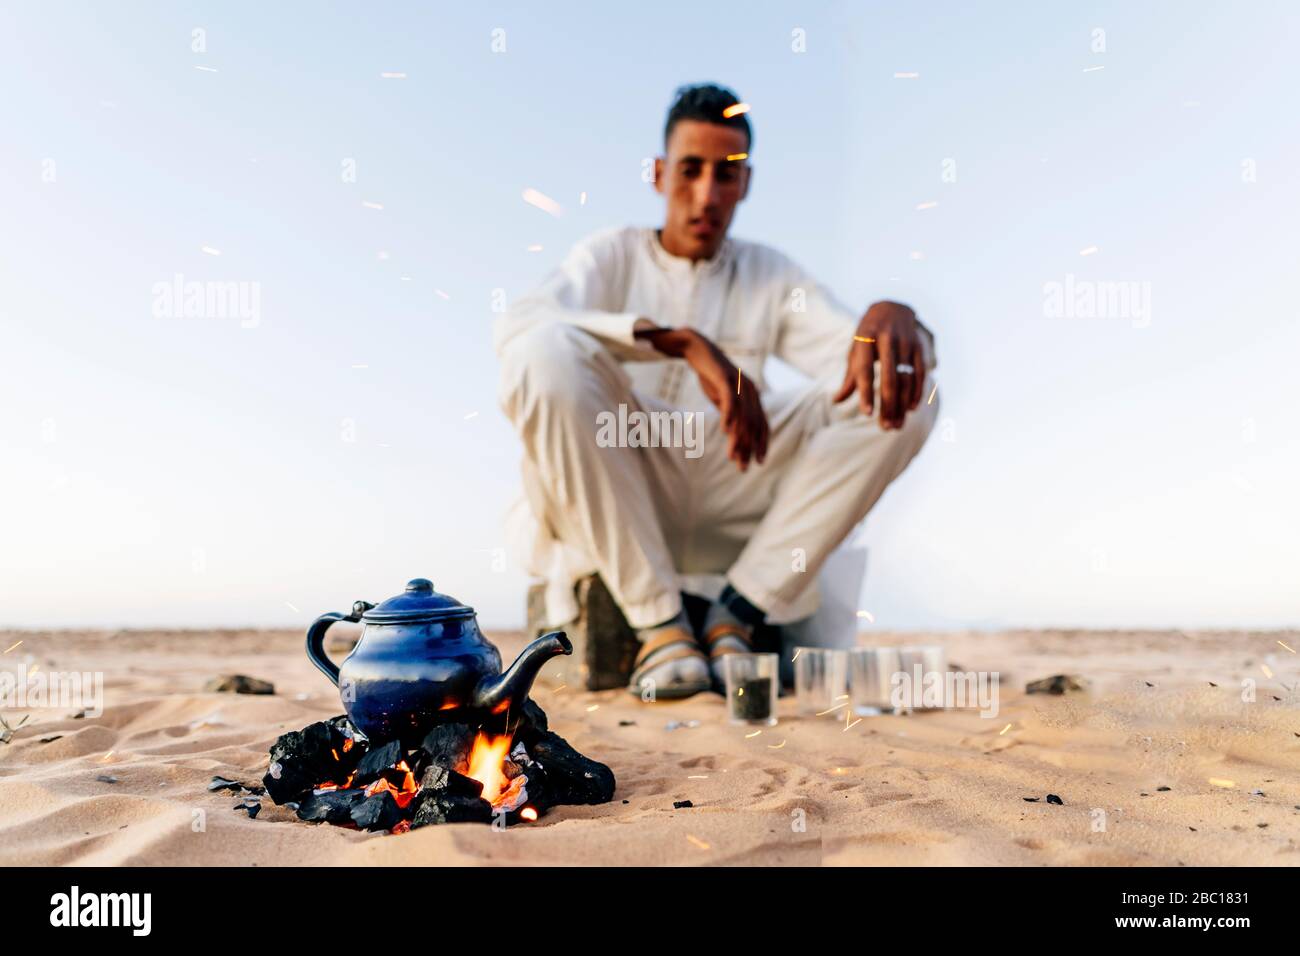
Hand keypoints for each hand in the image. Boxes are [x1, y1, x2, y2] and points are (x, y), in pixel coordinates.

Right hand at [635, 326, 768, 470]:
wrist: (697, 349)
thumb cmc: (711, 375)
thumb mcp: (723, 398)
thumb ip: (732, 413)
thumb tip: (733, 434)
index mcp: (753, 396)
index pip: (762, 424)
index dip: (762, 444)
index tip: (758, 461)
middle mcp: (750, 390)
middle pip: (754, 424)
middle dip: (749, 448)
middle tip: (743, 467)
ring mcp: (739, 384)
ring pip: (743, 417)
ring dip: (738, 439)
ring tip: (733, 456)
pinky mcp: (726, 378)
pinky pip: (730, 401)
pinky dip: (729, 417)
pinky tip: (726, 432)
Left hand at [833, 301, 926, 429]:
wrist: (891, 307)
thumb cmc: (867, 336)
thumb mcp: (856, 350)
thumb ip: (850, 376)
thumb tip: (836, 400)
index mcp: (865, 339)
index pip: (865, 370)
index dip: (866, 392)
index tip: (867, 413)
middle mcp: (886, 338)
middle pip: (888, 377)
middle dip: (887, 404)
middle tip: (884, 427)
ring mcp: (905, 341)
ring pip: (905, 378)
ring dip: (902, 403)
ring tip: (896, 424)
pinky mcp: (919, 346)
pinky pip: (919, 372)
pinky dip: (916, 392)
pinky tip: (910, 408)